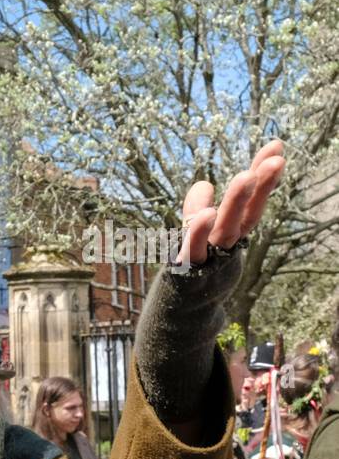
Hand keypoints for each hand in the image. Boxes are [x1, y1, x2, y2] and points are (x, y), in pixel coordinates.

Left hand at [175, 141, 285, 266]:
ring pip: (226, 229)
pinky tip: (204, 212)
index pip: (252, 201)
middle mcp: (227, 244)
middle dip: (260, 187)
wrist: (182, 312)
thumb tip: (204, 185)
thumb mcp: (195, 236)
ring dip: (236, 203)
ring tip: (246, 175)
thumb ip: (197, 210)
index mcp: (232, 232)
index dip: (264, 176)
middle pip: (247, 213)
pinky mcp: (189, 271)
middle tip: (275, 159)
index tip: (276, 145)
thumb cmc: (194, 271)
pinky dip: (197, 232)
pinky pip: (193, 250)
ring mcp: (211, 259)